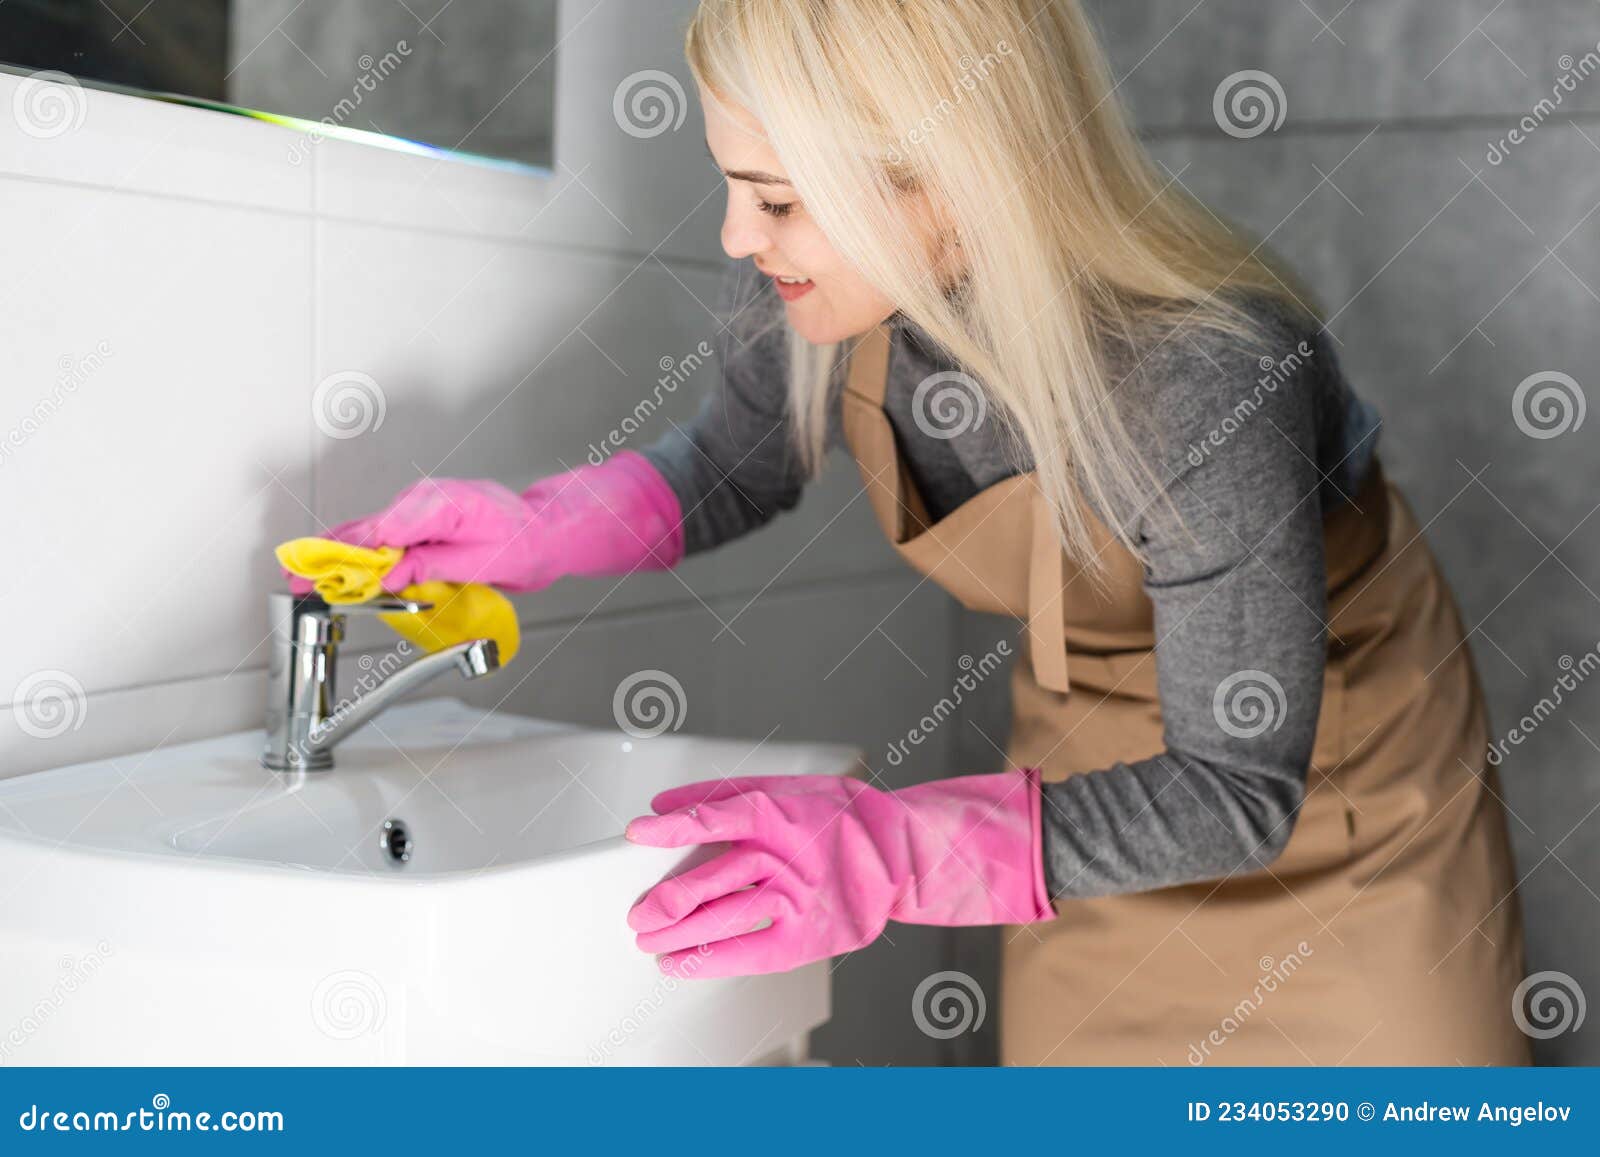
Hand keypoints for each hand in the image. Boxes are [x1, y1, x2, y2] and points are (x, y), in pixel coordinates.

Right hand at [281, 451, 684, 595]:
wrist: (542, 532)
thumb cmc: (521, 543)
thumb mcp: (479, 562)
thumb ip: (428, 565)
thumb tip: (386, 576)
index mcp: (439, 502)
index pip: (385, 530)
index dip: (353, 556)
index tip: (330, 577)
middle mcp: (423, 498)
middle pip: (367, 529)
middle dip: (330, 555)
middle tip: (297, 578)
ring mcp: (417, 507)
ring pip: (368, 532)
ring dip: (335, 555)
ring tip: (300, 576)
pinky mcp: (416, 520)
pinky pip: (380, 536)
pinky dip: (355, 551)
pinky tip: (330, 566)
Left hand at [624, 770, 1053, 978]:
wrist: (902, 855)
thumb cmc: (841, 818)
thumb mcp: (789, 787)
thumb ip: (725, 794)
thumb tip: (665, 802)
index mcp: (783, 814)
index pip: (719, 816)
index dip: (675, 826)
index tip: (638, 832)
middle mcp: (789, 859)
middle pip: (717, 878)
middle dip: (668, 899)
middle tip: (638, 912)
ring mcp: (798, 901)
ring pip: (728, 918)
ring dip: (680, 935)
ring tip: (649, 941)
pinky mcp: (808, 938)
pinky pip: (751, 953)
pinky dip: (711, 961)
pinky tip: (683, 963)